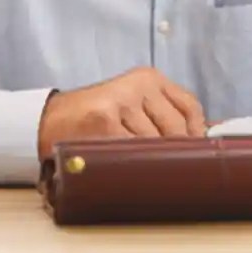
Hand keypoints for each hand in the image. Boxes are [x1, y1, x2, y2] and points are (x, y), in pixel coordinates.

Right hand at [37, 67, 205, 158]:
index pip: (190, 107)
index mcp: (149, 78)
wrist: (49, 121)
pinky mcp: (105, 120)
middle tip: (175, 172)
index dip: (198, 133)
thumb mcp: (133, 104)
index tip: (197, 154)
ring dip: (154, 163)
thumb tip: (203, 140)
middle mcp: (138, 85)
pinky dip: (134, 165)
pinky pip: (132, 151)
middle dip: (176, 153)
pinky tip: (131, 172)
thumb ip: (163, 116)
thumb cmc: (95, 117)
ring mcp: (121, 101)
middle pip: (176, 128)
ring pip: (155, 143)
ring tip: (149, 174)